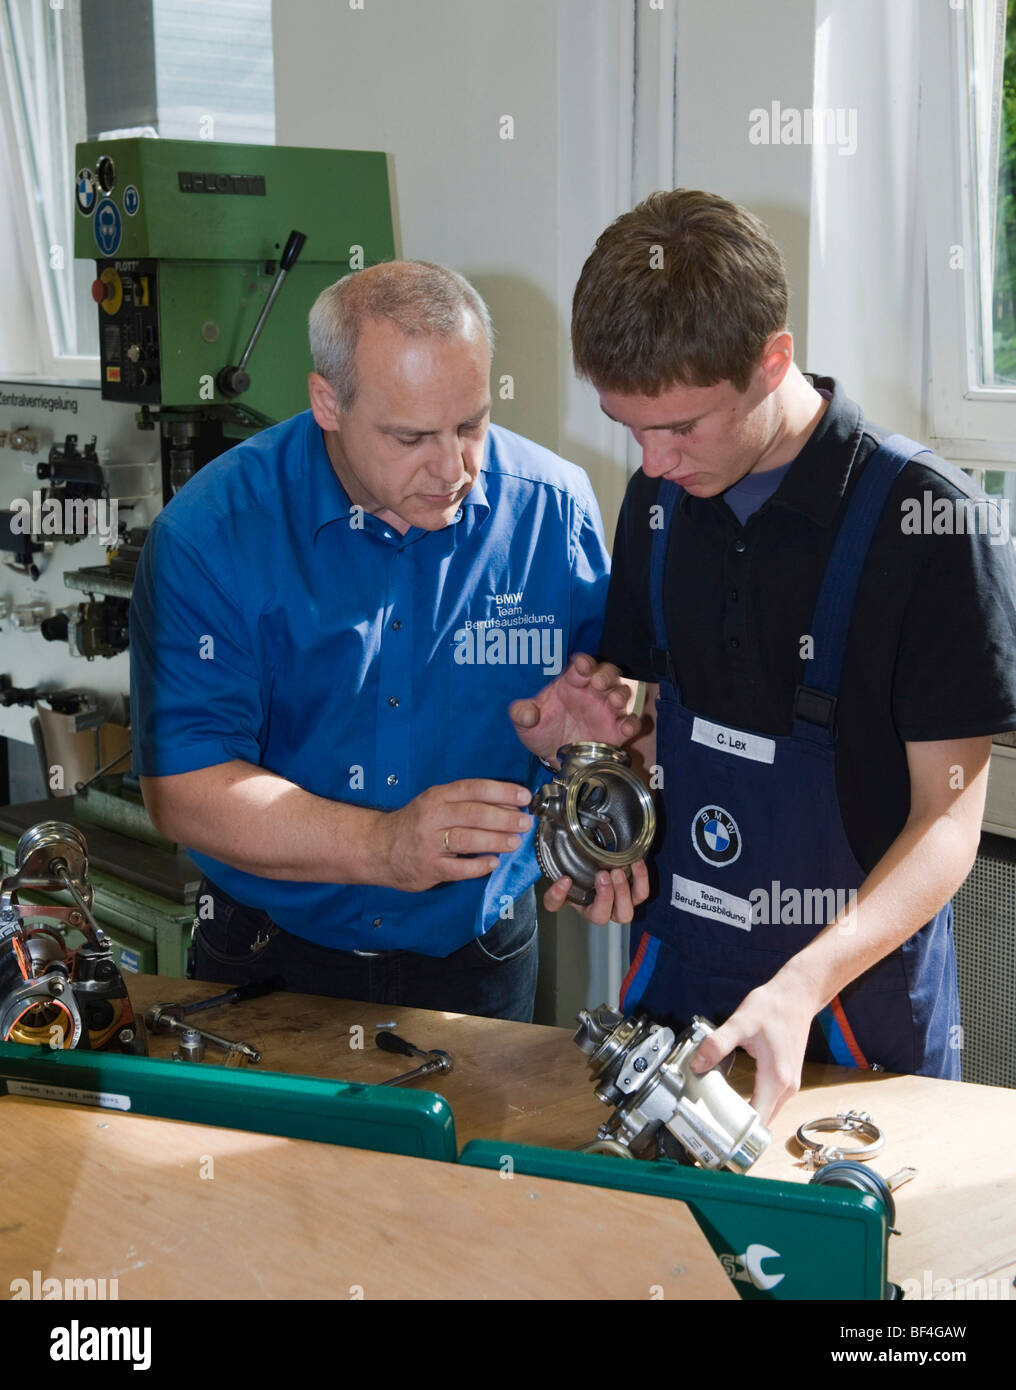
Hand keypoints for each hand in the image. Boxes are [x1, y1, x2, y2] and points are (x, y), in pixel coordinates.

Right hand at [379, 778, 533, 891]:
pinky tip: (493, 863)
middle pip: (474, 814)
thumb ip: (466, 803)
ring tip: (514, 842)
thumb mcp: (436, 803)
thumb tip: (508, 805)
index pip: (473, 789)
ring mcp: (429, 843)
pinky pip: (458, 868)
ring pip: (467, 839)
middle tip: (525, 823)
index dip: (502, 792)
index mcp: (437, 796)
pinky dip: (478, 866)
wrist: (378, 847)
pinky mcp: (428, 868)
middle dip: (504, 818)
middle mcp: (433, 816)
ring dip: (495, 840)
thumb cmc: (415, 823)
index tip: (524, 796)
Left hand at [509, 654, 640, 764]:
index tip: (582, 666)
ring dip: (620, 694)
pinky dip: (632, 724)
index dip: (584, 663)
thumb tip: (526, 714)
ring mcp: (606, 711)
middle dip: (605, 675)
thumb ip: (521, 714)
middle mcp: (592, 693)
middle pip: (607, 673)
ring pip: (622, 693)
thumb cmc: (542, 732)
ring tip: (613, 702)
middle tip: (599, 683)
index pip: (581, 666)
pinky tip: (626, 728)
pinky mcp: (616, 731)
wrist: (553, 758)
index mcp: (571, 683)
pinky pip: (631, 723)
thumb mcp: (525, 724)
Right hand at [542, 860, 649, 924]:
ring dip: (622, 892)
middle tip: (602, 875)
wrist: (608, 864)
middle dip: (603, 897)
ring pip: (624, 914)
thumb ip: (558, 869)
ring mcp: (618, 907)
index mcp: (575, 903)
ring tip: (618, 872)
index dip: (559, 895)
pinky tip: (635, 863)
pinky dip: (641, 879)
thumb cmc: (591, 869)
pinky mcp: (635, 897)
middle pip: (600, 917)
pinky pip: (641, 894)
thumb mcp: (570, 866)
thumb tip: (563, 880)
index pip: (558, 906)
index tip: (565, 879)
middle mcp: (597, 910)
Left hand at [687, 972, 820, 1124]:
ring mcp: (790, 1083)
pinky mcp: (787, 1077)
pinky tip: (737, 1101)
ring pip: (768, 1112)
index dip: (739, 1133)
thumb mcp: (741, 1022)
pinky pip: (771, 1101)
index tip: (719, 1138)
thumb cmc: (774, 1007)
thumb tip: (697, 1064)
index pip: (759, 1120)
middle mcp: (787, 1086)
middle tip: (713, 1128)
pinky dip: (756, 1105)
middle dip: (740, 1129)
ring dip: (749, 1118)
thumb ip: (717, 1044)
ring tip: (720, 1117)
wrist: (797, 995)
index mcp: (776, 1078)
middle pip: (763, 1121)